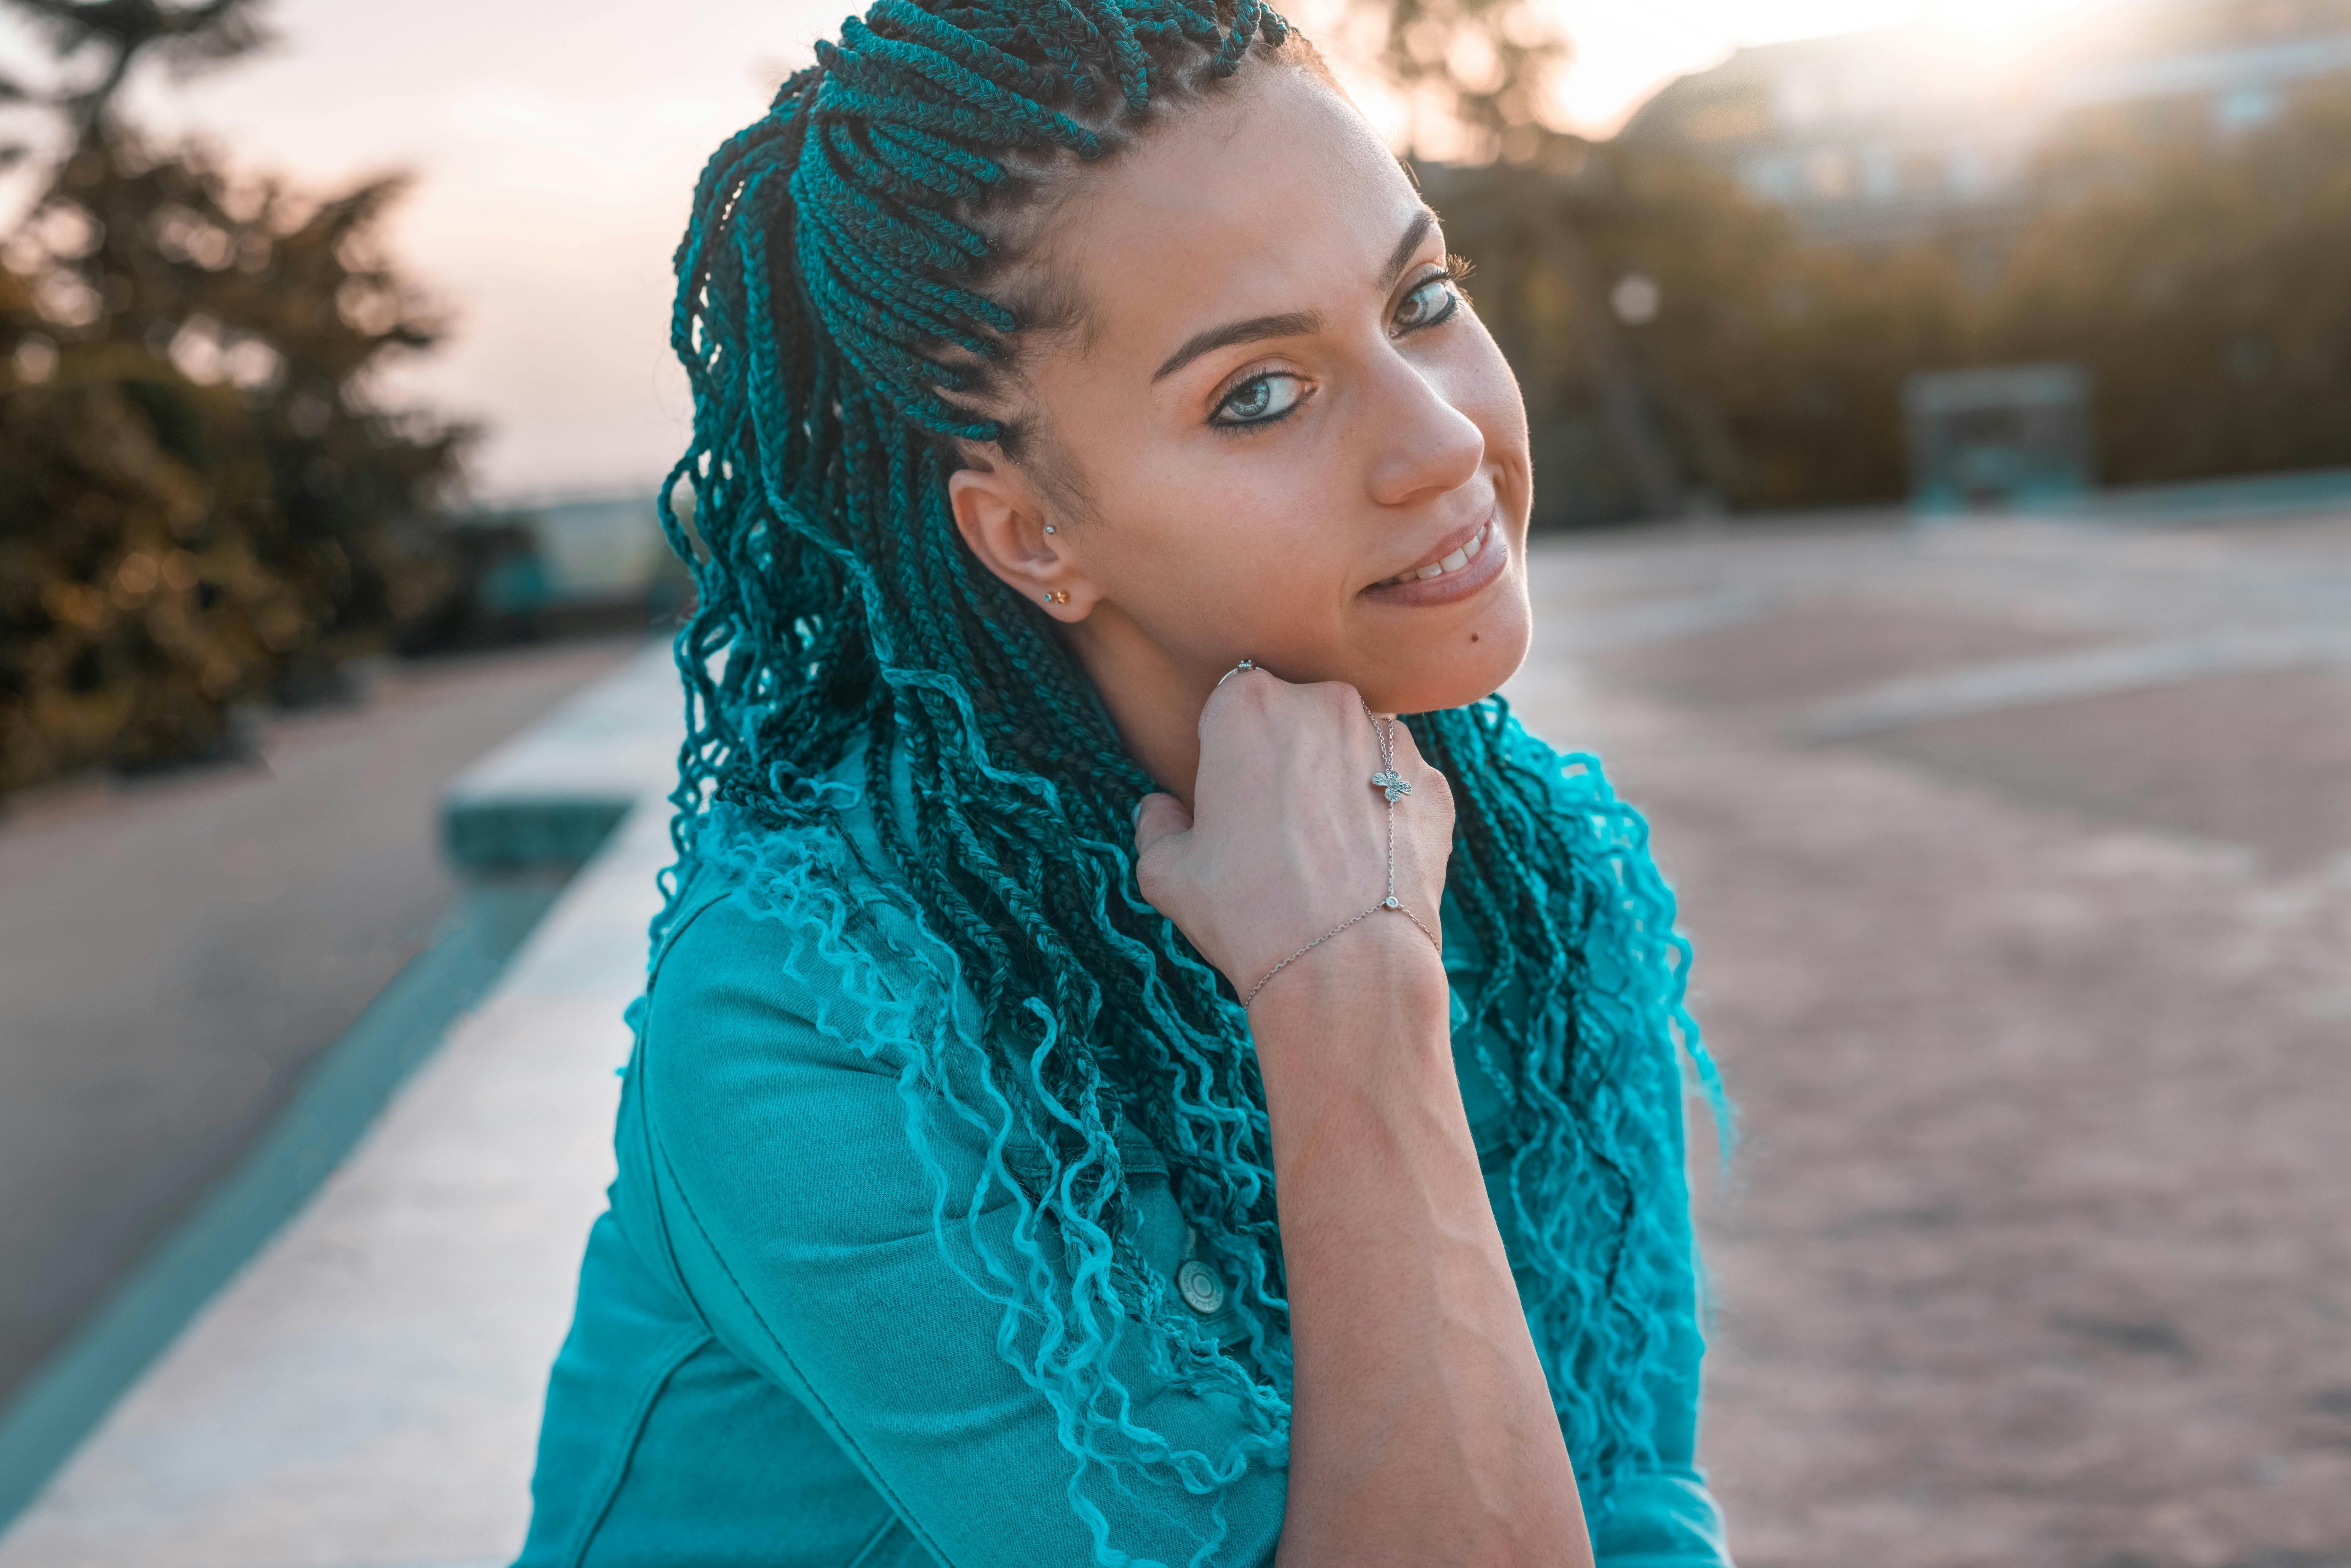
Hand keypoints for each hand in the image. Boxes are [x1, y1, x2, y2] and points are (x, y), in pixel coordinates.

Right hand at [1132, 669, 1453, 1004]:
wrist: (1344, 967)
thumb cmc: (1247, 912)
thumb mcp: (1167, 872)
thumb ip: (1157, 826)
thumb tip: (1160, 810)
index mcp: (1250, 704)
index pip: (1233, 702)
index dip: (1228, 748)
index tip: (1231, 791)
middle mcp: (1326, 704)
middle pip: (1299, 715)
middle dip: (1288, 755)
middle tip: (1278, 823)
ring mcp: (1390, 742)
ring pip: (1356, 746)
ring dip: (1341, 779)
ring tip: (1326, 848)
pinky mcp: (1432, 786)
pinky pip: (1400, 788)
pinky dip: (1385, 815)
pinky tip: (1366, 863)